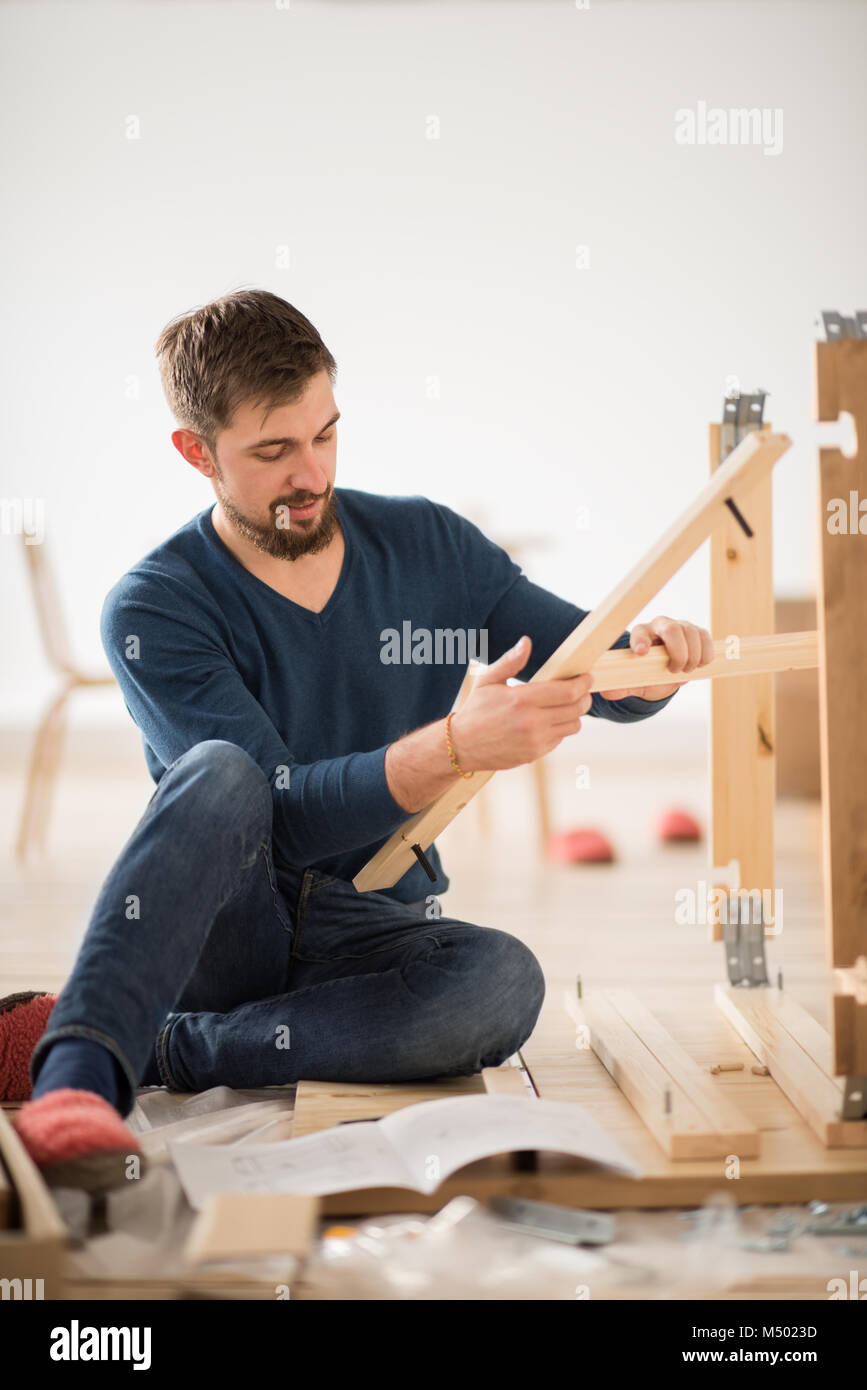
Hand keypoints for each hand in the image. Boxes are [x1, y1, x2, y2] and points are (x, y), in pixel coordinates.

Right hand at [449, 636, 593, 771]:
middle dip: (584, 697)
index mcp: (522, 700)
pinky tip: (549, 721)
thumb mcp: (488, 680)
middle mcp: (532, 722)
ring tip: (565, 705)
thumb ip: (510, 661)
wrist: (461, 746)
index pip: (568, 691)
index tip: (587, 677)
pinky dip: (560, 728)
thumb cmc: (475, 710)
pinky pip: (560, 739)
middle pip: (577, 709)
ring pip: (573, 725)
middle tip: (582, 690)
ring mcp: (535, 741)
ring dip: (574, 714)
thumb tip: (527, 642)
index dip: (583, 683)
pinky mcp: (535, 754)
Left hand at [597, 616, 713, 700]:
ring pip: (691, 633)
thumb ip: (620, 686)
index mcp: (641, 634)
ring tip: (686, 671)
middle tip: (675, 670)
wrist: (664, 672)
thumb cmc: (646, 673)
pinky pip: (705, 637)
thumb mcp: (633, 682)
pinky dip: (705, 653)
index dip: (641, 641)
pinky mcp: (697, 633)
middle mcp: (660, 626)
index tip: (641, 653)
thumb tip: (606, 692)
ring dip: (692, 656)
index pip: (640, 632)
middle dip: (677, 652)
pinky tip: (699, 665)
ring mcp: (680, 626)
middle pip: (672, 629)